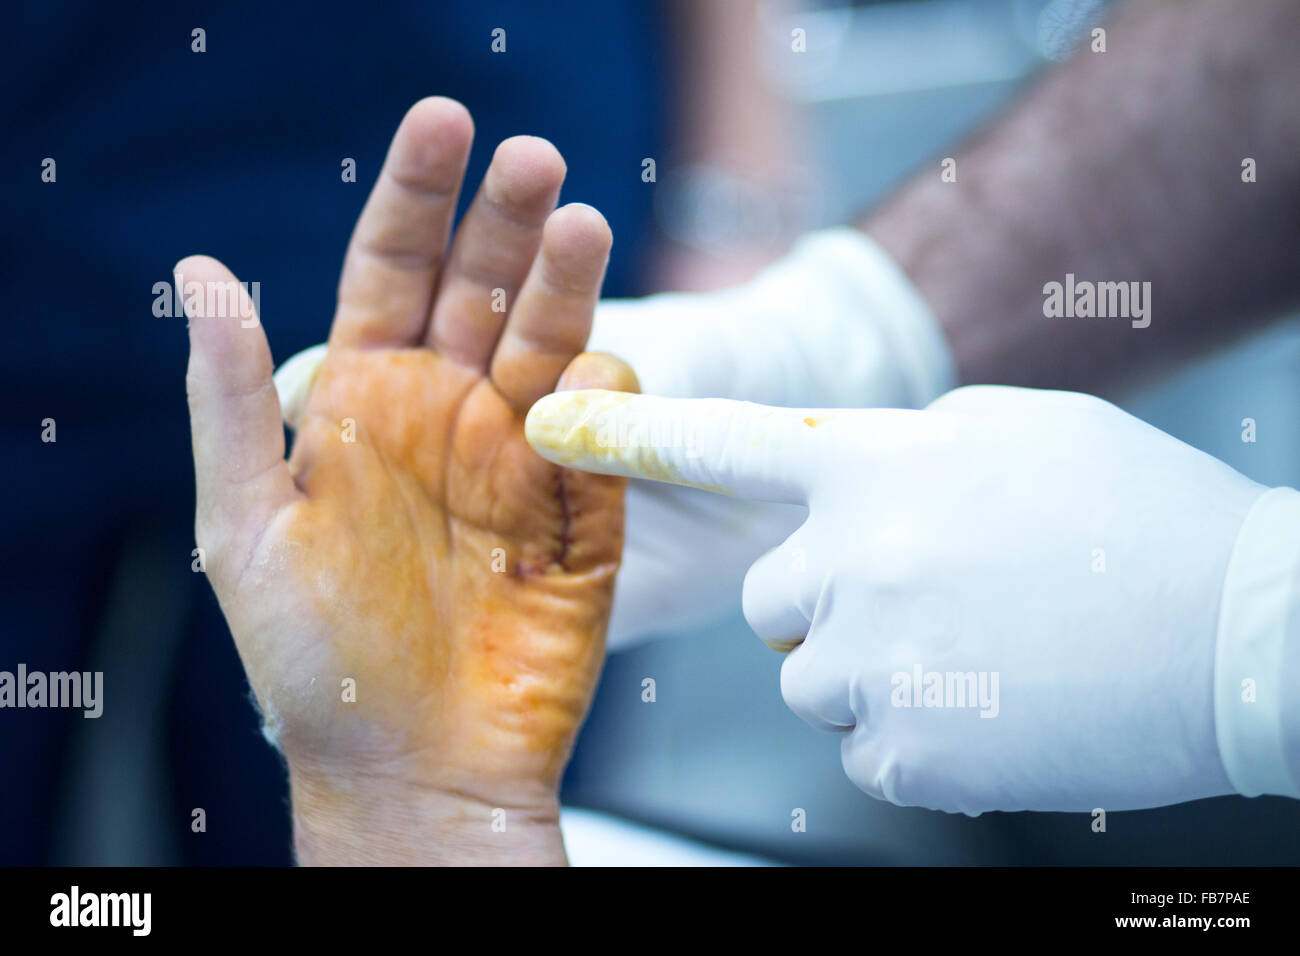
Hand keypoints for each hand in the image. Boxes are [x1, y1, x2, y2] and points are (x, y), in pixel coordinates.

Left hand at [181, 97, 635, 863]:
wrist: (419, 767)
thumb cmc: (321, 662)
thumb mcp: (248, 525)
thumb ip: (235, 400)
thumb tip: (201, 272)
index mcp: (365, 404)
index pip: (393, 269)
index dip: (417, 194)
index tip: (446, 122)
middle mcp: (447, 412)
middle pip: (484, 285)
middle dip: (509, 219)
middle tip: (536, 162)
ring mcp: (520, 452)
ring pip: (552, 335)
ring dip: (568, 278)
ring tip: (580, 226)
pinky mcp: (584, 500)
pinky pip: (603, 417)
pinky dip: (601, 385)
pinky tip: (585, 373)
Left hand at [525, 384, 1270, 813]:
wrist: (1239, 632)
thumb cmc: (1134, 516)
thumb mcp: (1015, 434)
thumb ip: (908, 450)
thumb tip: (861, 484)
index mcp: (874, 468)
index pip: (724, 443)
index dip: (630, 432)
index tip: (547, 418)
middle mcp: (851, 560)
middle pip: (770, 597)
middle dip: (826, 601)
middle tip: (925, 598)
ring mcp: (871, 662)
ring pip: (810, 680)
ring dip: (869, 670)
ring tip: (974, 651)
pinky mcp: (903, 752)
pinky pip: (864, 744)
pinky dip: (914, 730)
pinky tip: (992, 699)